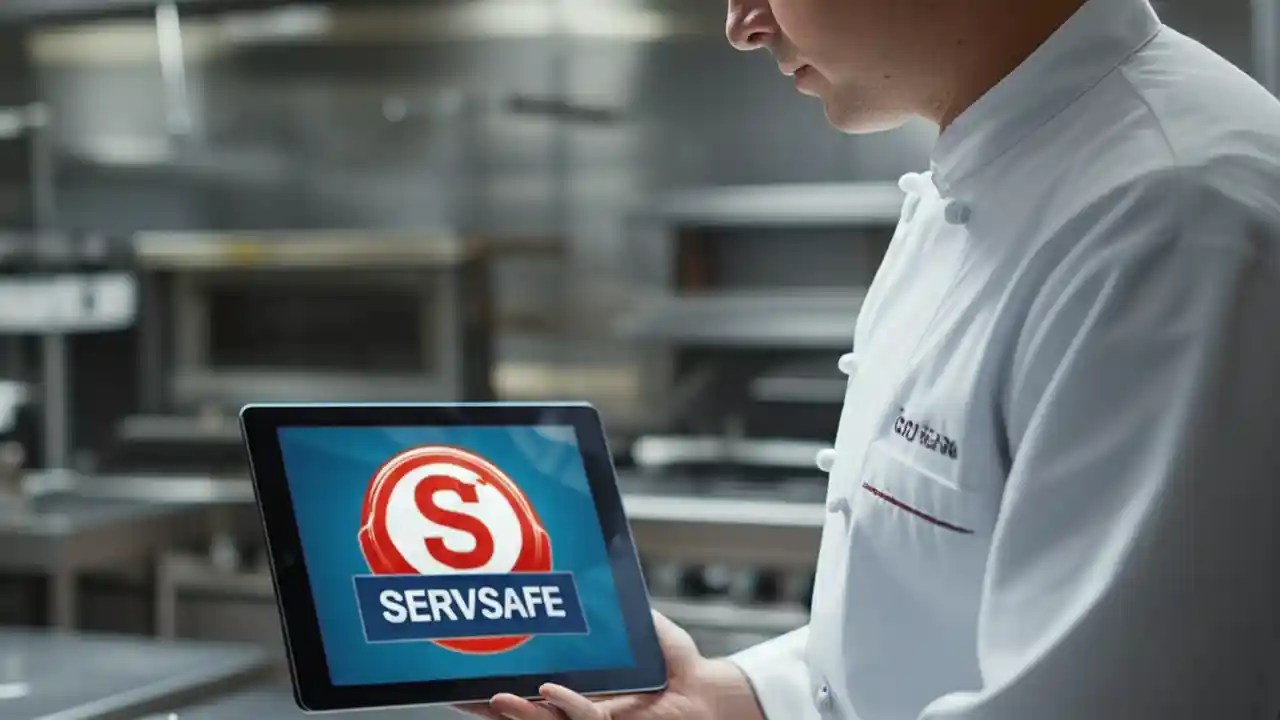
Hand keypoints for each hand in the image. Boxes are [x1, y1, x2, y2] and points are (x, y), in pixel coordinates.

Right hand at [457, 611, 762, 719]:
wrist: (708, 693)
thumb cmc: (673, 663)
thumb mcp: (636, 627)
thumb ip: (611, 607)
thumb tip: (591, 569)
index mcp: (575, 690)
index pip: (526, 692)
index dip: (493, 690)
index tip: (463, 678)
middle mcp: (578, 712)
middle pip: (526, 714)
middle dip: (492, 707)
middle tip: (461, 691)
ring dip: (519, 712)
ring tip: (497, 696)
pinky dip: (567, 705)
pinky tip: (551, 691)